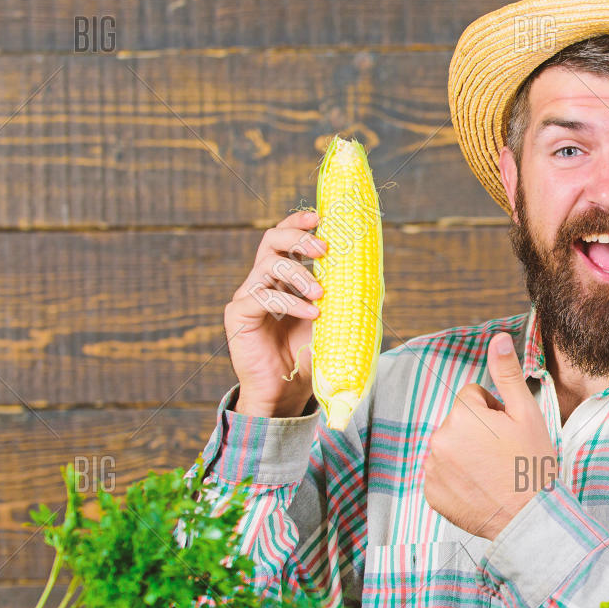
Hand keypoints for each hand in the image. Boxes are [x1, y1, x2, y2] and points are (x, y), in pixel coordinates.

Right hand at [224, 210, 326, 417]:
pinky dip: (290, 301)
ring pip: (267, 265)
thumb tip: (369, 269)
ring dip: (299, 274)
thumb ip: (340, 294)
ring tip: (321, 293)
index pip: (284, 238)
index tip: (319, 217)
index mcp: (282, 276)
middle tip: (323, 249)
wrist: (286, 390)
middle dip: (298, 238)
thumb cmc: (307, 354)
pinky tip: (312, 313)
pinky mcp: (239, 314)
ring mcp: (248, 295)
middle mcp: (262, 280)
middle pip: (271, 240)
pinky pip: (262, 296)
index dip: (298, 223)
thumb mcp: (330, 318)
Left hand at [424, 332, 557, 540]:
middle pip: (458, 421)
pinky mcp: (431, 493)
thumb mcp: (526, 414)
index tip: (508, 434)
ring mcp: (432, 468)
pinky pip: (441, 474)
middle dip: (476, 432)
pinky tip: (478, 488)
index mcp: (462, 415)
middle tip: (502, 455)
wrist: (528, 518)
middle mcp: (440, 439)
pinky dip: (456, 479)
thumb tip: (498, 338)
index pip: (472, 397)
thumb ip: (507, 374)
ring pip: (449, 446)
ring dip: (465, 454)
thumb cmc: (532, 464)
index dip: (494, 412)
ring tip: (491, 473)